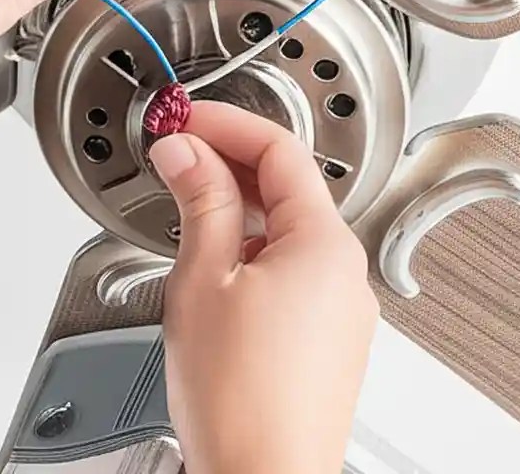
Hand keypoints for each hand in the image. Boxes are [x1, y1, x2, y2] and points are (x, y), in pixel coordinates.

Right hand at [151, 102, 378, 473]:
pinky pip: (294, 274)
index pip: (280, 150)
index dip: (226, 124)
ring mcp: (342, 308)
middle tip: (174, 159)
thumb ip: (198, 203)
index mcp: (324, 243)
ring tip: (184, 214)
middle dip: (228, 166)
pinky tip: (214, 270)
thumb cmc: (241, 400)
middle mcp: (345, 271)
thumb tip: (187, 152)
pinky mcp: (330, 340)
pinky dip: (254, 254)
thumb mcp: (203, 281)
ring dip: (238, 211)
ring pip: (289, 233)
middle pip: (289, 188)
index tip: (185, 118)